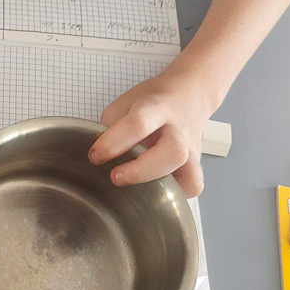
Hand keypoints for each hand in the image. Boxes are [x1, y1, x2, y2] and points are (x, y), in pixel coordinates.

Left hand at [88, 61, 215, 197]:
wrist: (189, 93)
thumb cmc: (153, 101)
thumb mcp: (123, 105)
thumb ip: (108, 131)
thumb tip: (95, 160)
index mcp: (156, 108)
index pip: (138, 124)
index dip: (113, 143)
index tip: (95, 156)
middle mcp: (178, 130)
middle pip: (172, 153)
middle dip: (140, 171)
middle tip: (116, 176)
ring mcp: (191, 150)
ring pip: (189, 177)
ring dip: (160, 189)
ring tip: (137, 189)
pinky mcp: (195, 167)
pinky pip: (191, 188)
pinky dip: (174, 196)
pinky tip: (154, 192)